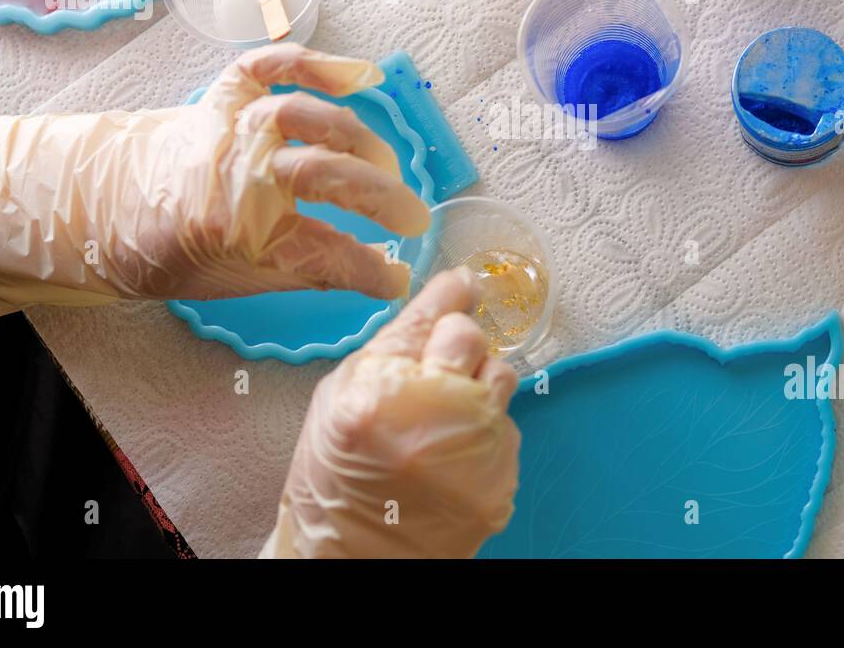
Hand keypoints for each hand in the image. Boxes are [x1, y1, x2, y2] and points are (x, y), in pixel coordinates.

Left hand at [0, 43, 428, 317]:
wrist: (102, 209)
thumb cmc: (172, 252)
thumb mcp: (241, 280)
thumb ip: (311, 271)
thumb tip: (383, 273)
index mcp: (235, 231)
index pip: (324, 252)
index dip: (371, 269)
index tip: (400, 277)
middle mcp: (232, 172)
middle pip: (325, 175)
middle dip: (383, 199)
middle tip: (414, 218)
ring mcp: (228, 126)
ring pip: (305, 118)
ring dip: (359, 141)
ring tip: (386, 166)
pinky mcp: (223, 95)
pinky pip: (271, 65)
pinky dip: (317, 63)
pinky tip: (360, 76)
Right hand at [262, 269, 520, 557]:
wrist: (354, 559)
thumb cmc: (335, 476)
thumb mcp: (338, 398)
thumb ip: (391, 347)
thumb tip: (444, 300)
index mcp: (380, 390)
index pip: (432, 314)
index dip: (451, 293)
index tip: (463, 285)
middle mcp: (433, 416)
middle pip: (472, 337)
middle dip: (457, 343)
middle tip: (438, 368)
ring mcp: (474, 451)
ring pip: (502, 377)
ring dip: (477, 386)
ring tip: (443, 417)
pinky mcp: (500, 481)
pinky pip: (508, 428)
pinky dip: (485, 433)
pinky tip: (453, 455)